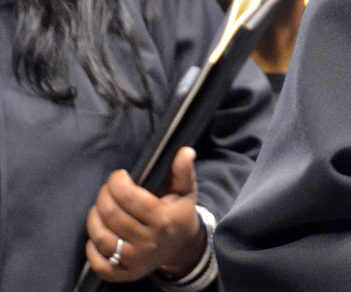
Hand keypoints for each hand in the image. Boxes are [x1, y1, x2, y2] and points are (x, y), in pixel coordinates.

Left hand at [82, 148, 207, 282]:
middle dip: (103, 196)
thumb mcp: (185, 192)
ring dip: (94, 219)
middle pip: (112, 215)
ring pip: (102, 237)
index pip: (130, 198)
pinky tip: (96, 236)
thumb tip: (185, 151)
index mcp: (163, 219)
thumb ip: (183, 171)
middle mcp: (149, 241)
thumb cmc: (179, 215)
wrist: (182, 248)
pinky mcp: (125, 273)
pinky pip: (99, 264)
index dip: (117, 183)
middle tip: (106, 189)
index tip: (118, 175)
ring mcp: (136, 259)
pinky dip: (92, 249)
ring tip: (99, 208)